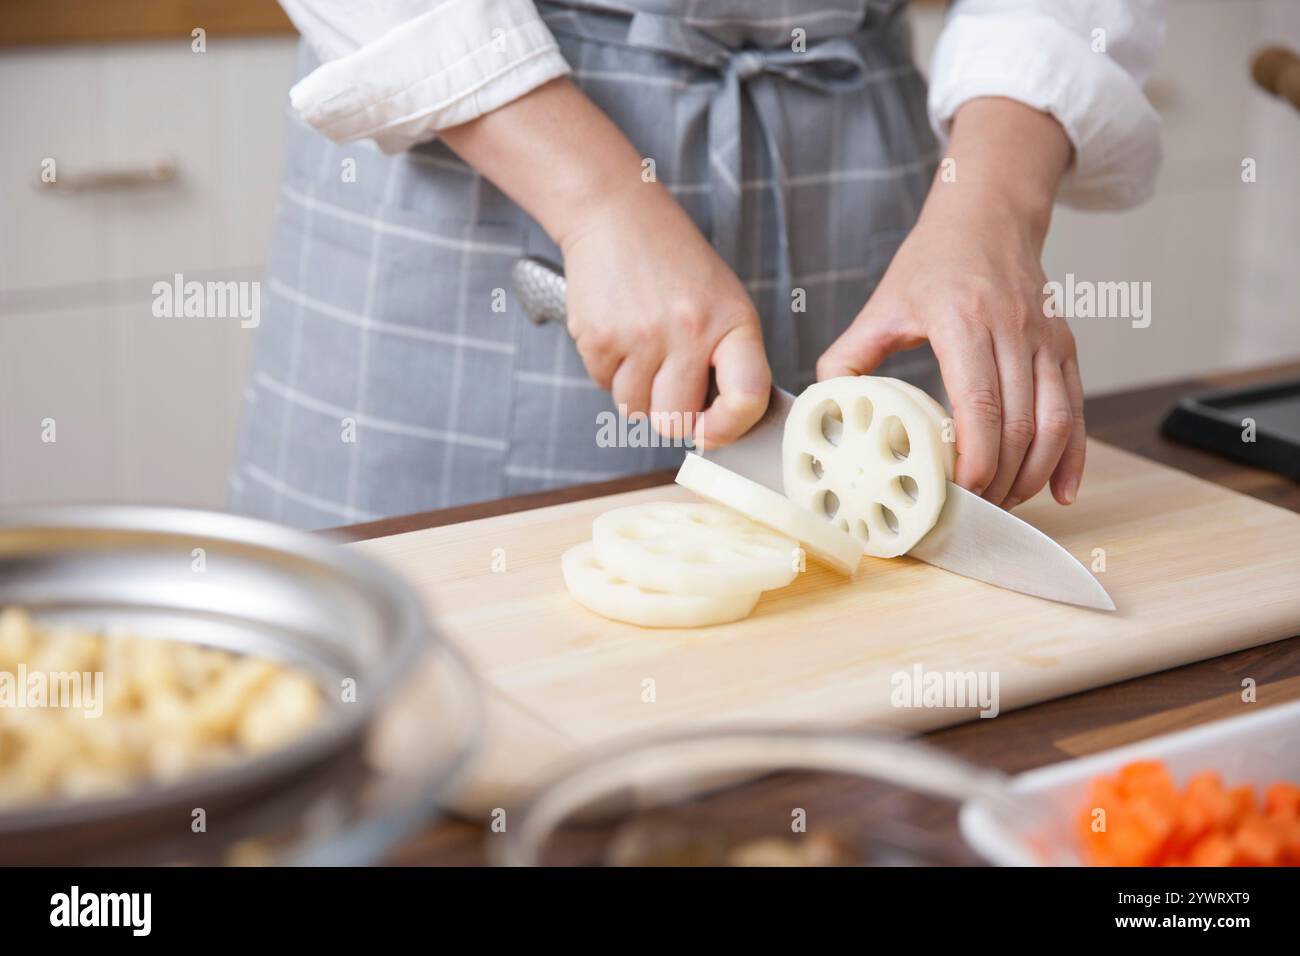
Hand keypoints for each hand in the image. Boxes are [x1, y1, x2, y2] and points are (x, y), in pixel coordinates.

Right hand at [441, 79, 768, 446]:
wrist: (616, 215)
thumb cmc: (673, 262)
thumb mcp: (721, 300)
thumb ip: (726, 359)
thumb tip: (717, 425)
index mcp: (732, 322)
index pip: (746, 398)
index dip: (728, 428)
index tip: (712, 430)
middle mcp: (689, 331)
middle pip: (676, 420)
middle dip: (669, 413)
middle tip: (667, 384)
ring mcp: (641, 336)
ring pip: (635, 409)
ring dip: (636, 390)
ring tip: (642, 346)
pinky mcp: (599, 338)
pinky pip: (604, 385)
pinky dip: (609, 369)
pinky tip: (619, 332)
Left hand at [817, 98, 1081, 507]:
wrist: (987, 216)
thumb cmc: (932, 262)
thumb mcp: (881, 306)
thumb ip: (847, 357)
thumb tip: (828, 409)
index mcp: (961, 320)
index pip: (978, 404)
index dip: (974, 458)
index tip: (958, 491)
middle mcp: (1012, 328)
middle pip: (1018, 423)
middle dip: (1000, 478)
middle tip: (976, 508)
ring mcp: (1045, 337)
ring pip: (1055, 421)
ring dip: (1033, 474)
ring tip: (1005, 503)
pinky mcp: (1065, 345)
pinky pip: (1077, 408)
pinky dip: (1073, 456)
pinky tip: (1062, 492)